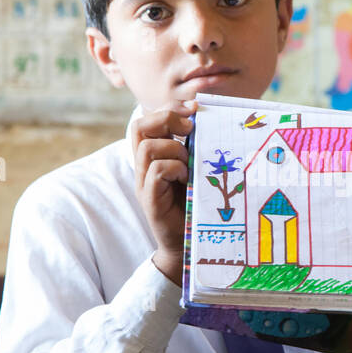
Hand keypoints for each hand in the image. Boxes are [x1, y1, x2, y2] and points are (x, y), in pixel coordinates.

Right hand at [132, 100, 196, 283]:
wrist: (187, 244)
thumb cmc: (197, 205)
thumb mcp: (198, 170)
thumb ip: (197, 148)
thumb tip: (211, 120)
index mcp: (154, 156)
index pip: (148, 119)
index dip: (169, 108)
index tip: (196, 108)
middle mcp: (144, 166)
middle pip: (139, 125)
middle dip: (166, 118)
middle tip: (190, 127)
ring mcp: (143, 182)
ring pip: (147, 147)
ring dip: (174, 148)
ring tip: (190, 164)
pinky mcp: (149, 199)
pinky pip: (156, 170)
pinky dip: (176, 168)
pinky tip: (188, 179)